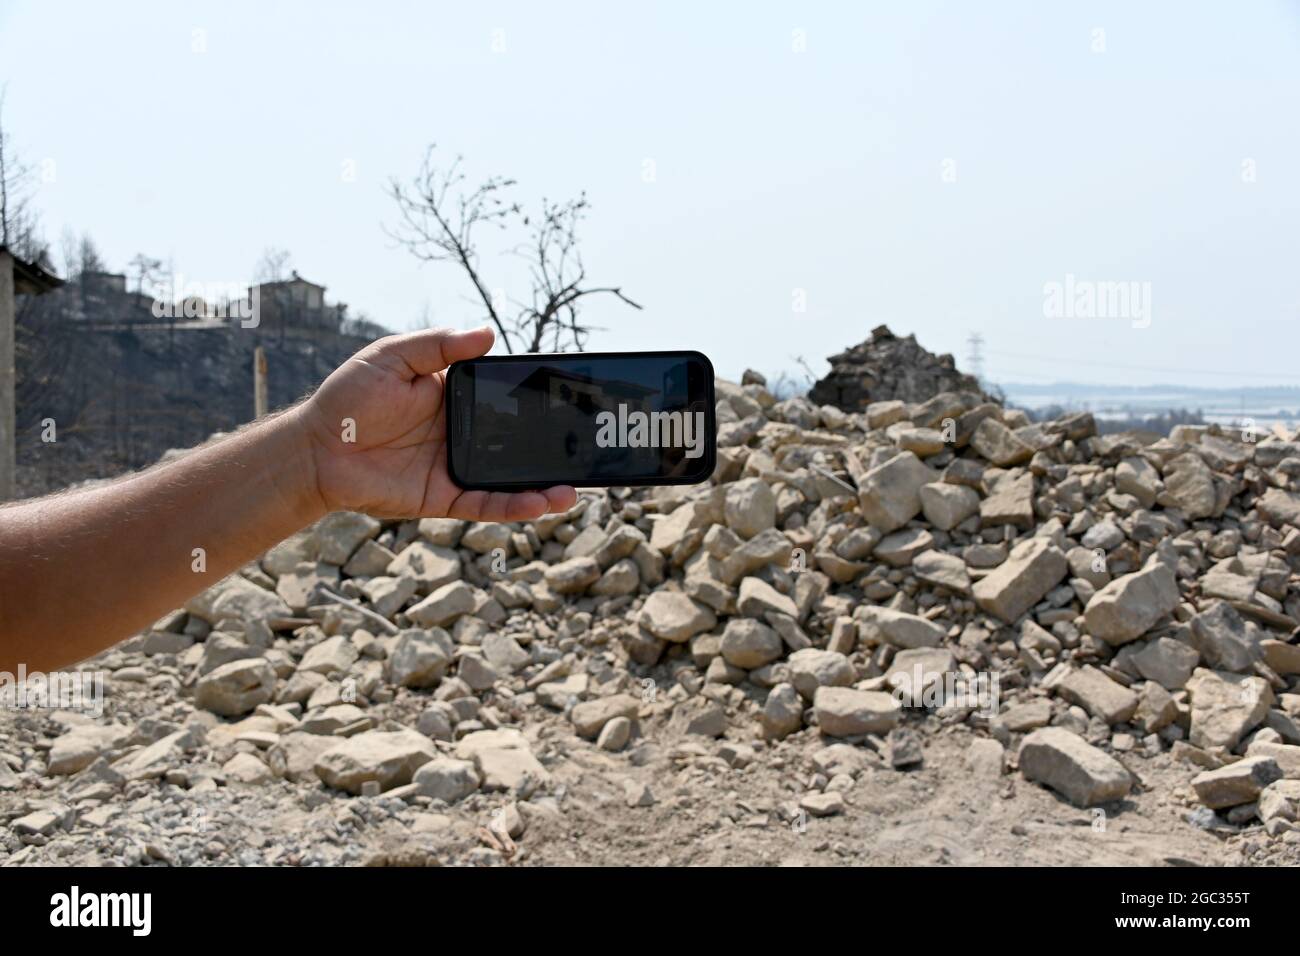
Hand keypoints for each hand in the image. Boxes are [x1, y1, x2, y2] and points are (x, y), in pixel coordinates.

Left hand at [296, 326, 576, 520]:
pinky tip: (541, 503)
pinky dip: (514, 506)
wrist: (316, 447)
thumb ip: (440, 346)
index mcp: (456, 396)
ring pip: (509, 479)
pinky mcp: (443, 497)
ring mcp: (455, 467)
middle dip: (552, 447)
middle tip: (586, 446)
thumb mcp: (394, 356)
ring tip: (574, 487)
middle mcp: (463, 433)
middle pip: (516, 441)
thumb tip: (488, 333)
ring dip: (543, 485)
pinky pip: (485, 504)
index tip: (570, 396)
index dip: (537, 398)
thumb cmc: (349, 396)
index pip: (506, 396)